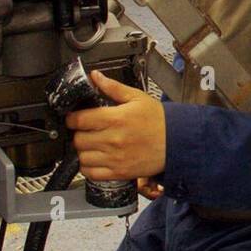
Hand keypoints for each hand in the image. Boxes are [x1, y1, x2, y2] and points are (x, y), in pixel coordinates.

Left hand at [67, 71, 166, 186]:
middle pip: (78, 139)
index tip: (74, 118)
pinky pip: (92, 173)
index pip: (79, 119)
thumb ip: (113, 87)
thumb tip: (95, 77)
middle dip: (79, 134)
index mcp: (116, 118)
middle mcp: (113, 139)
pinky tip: (95, 159)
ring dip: (83, 151)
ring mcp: (115, 158)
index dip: (72, 118)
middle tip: (86, 131)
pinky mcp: (119, 172)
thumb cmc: (159, 120)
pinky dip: (88, 167)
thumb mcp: (137, 98)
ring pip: (82, 157)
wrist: (178, 142)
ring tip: (91, 145)